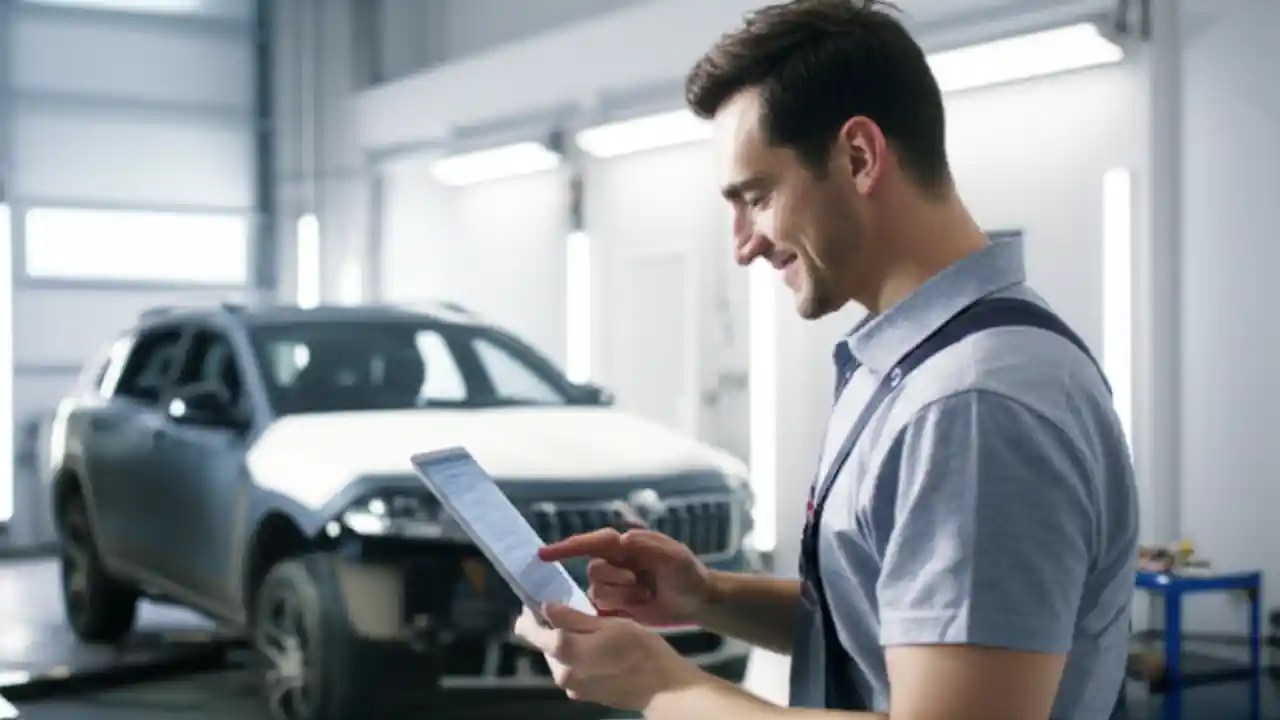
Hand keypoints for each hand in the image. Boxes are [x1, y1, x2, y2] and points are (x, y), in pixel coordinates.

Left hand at [514, 603, 705, 710]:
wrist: (663, 689)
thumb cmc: (639, 649)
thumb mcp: (608, 623)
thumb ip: (572, 617)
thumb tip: (544, 606)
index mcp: (563, 651)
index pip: (526, 630)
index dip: (531, 613)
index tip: (543, 599)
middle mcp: (560, 673)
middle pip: (543, 644)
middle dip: (553, 627)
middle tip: (577, 610)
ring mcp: (572, 687)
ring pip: (558, 656)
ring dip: (568, 642)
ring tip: (594, 629)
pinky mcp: (584, 695)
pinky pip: (572, 669)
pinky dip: (579, 657)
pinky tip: (601, 649)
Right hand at [539, 528, 713, 626]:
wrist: (696, 600)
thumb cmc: (688, 572)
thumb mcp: (675, 556)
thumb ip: (651, 546)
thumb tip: (623, 539)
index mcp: (624, 545)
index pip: (590, 543)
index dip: (566, 548)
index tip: (543, 556)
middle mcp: (614, 563)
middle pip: (593, 571)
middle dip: (615, 579)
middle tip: (640, 583)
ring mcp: (613, 586)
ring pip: (597, 592)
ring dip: (622, 597)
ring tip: (646, 596)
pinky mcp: (615, 607)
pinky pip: (602, 610)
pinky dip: (619, 610)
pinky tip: (640, 607)